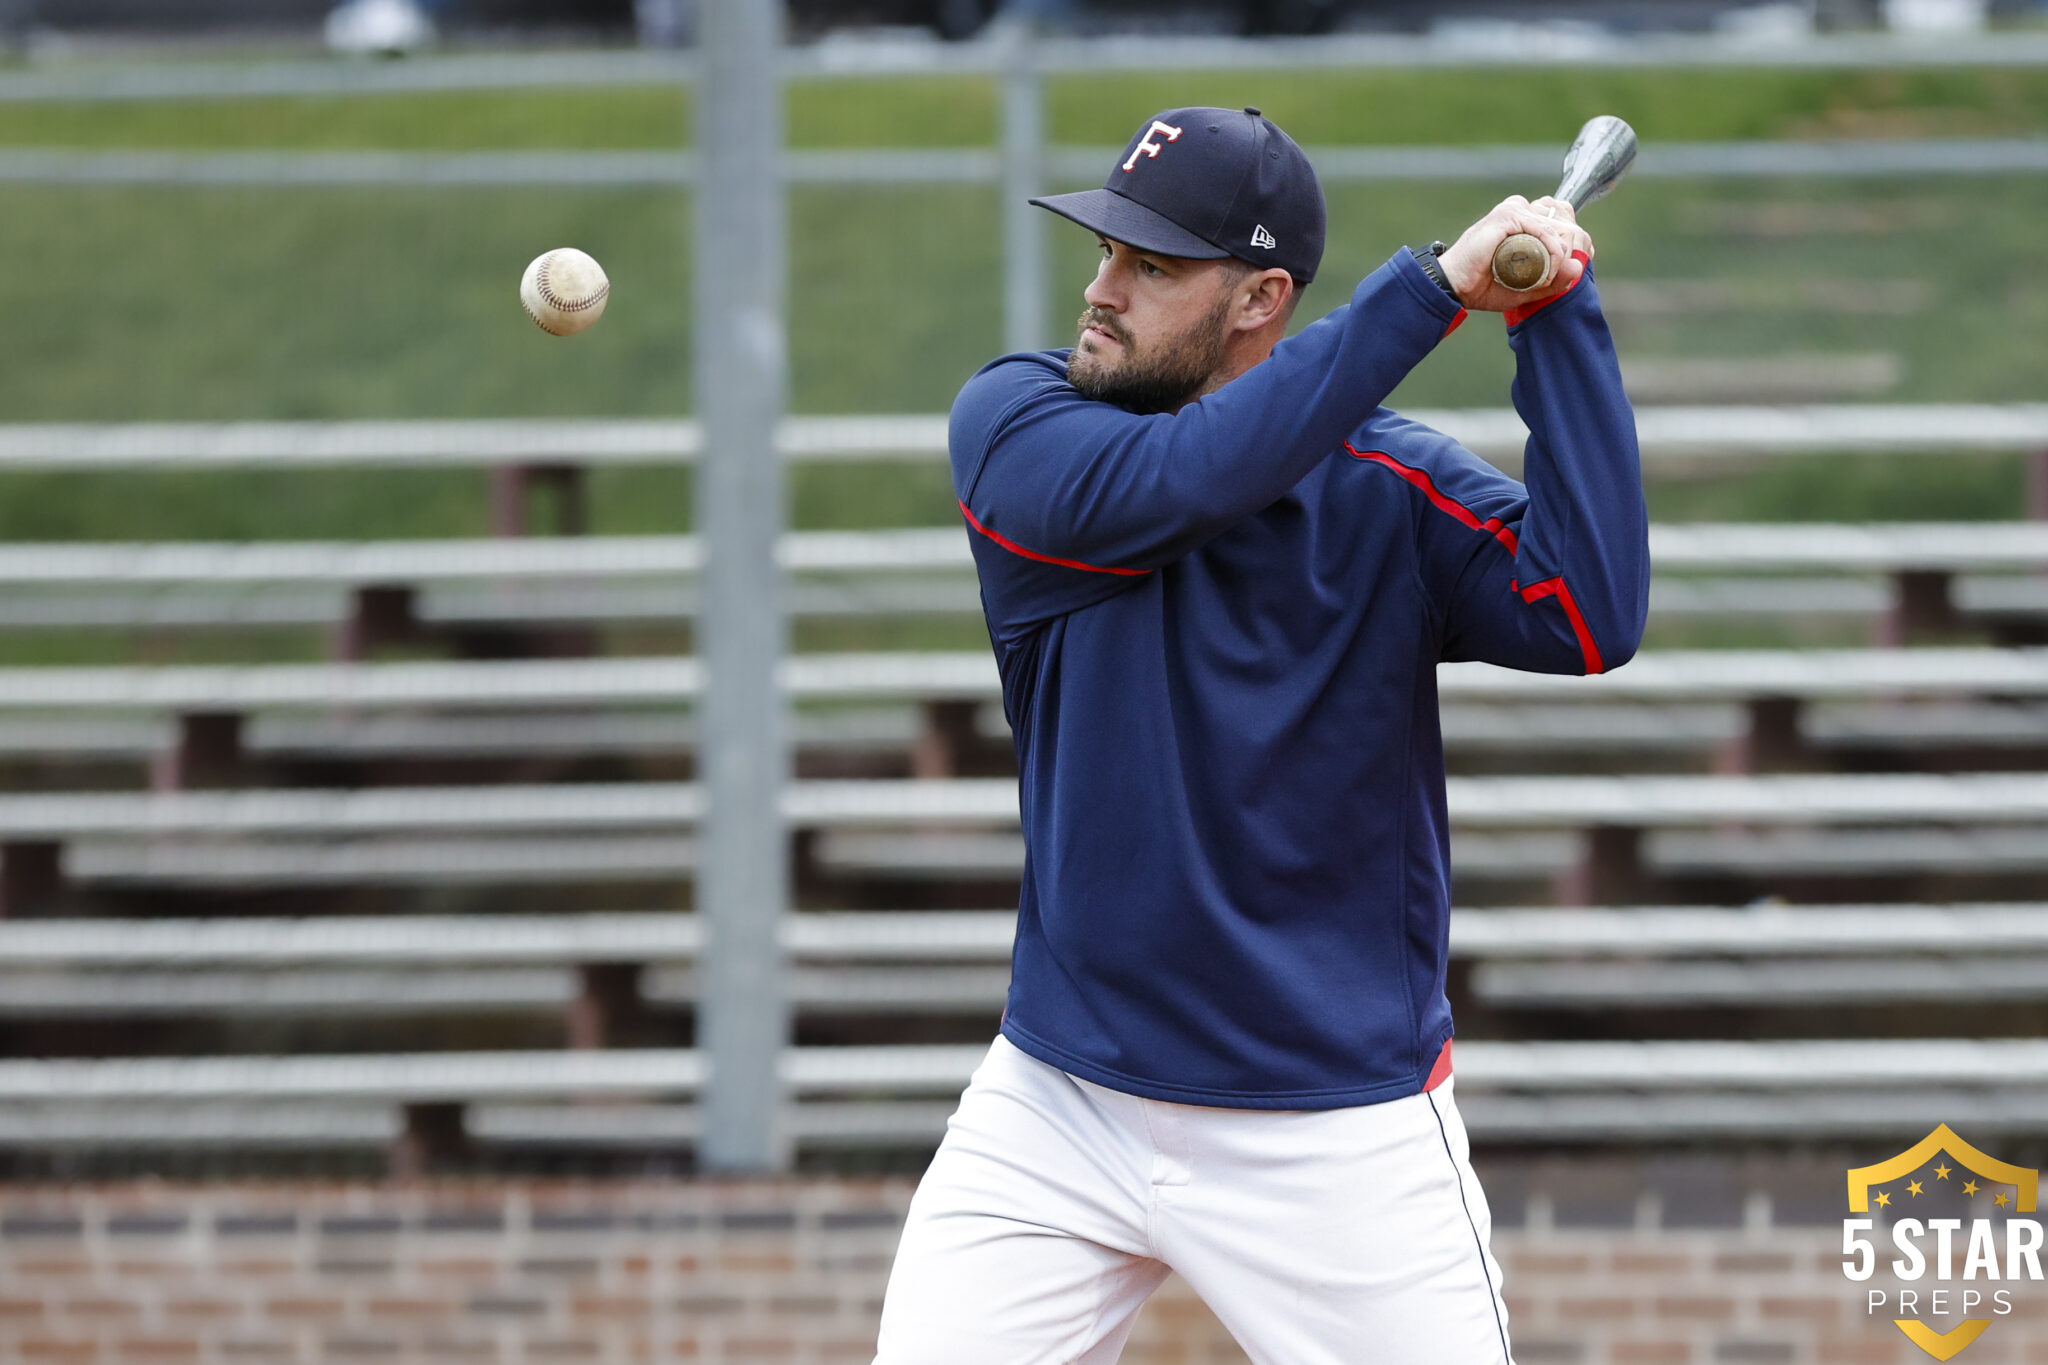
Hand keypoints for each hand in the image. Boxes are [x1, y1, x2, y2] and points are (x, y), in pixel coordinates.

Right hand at [1437, 195, 1594, 313]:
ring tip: (1548, 279)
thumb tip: (1578, 267)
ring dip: (1559, 255)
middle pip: (1563, 220)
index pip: (1562, 218)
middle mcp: (1520, 209)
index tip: (1571, 268)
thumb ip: (1553, 280)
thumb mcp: (1527, 287)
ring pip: (1555, 227)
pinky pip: (1542, 231)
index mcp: (1524, 219)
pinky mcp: (1507, 216)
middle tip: (1560, 276)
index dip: (1572, 242)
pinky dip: (1550, 252)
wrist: (1454, 287)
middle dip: (1569, 249)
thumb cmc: (1483, 287)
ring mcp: (1513, 210)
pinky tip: (1546, 271)